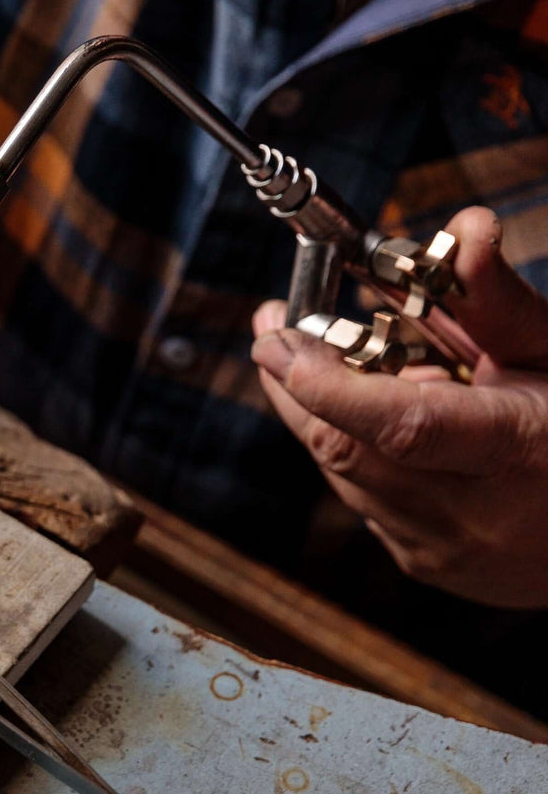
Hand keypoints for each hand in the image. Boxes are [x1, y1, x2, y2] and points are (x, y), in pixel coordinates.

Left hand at [251, 207, 547, 608]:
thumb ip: (498, 302)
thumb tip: (464, 229)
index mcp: (518, 449)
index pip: (408, 426)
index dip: (332, 386)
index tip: (279, 340)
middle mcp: (474, 513)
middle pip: (347, 450)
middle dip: (295, 385)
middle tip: (275, 327)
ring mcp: (442, 548)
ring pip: (345, 474)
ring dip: (319, 414)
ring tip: (314, 355)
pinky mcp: (423, 563)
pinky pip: (364, 498)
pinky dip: (355, 450)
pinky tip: (367, 413)